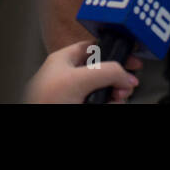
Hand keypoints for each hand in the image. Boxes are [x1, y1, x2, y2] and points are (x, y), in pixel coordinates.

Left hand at [24, 40, 142, 103]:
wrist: (37, 121)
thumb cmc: (45, 101)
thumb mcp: (78, 79)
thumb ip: (105, 71)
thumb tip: (126, 75)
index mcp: (65, 60)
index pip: (95, 47)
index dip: (114, 52)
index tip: (132, 60)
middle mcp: (70, 76)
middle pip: (104, 71)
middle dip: (117, 79)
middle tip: (124, 87)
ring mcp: (76, 94)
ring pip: (105, 91)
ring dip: (116, 95)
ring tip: (116, 99)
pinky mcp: (81, 106)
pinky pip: (102, 103)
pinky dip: (110, 104)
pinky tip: (109, 106)